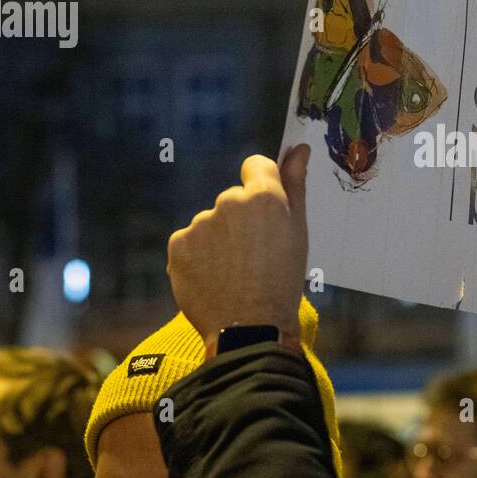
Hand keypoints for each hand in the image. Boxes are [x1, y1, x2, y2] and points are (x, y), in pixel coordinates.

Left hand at [167, 144, 310, 355]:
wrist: (250, 328)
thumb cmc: (283, 281)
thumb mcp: (298, 232)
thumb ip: (295, 184)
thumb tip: (299, 149)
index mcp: (264, 196)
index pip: (257, 166)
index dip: (262, 187)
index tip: (265, 213)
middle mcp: (228, 202)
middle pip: (233, 200)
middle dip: (241, 221)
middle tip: (254, 257)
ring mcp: (200, 223)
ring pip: (211, 223)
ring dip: (219, 241)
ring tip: (234, 273)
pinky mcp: (178, 244)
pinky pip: (190, 242)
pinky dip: (199, 257)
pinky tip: (214, 279)